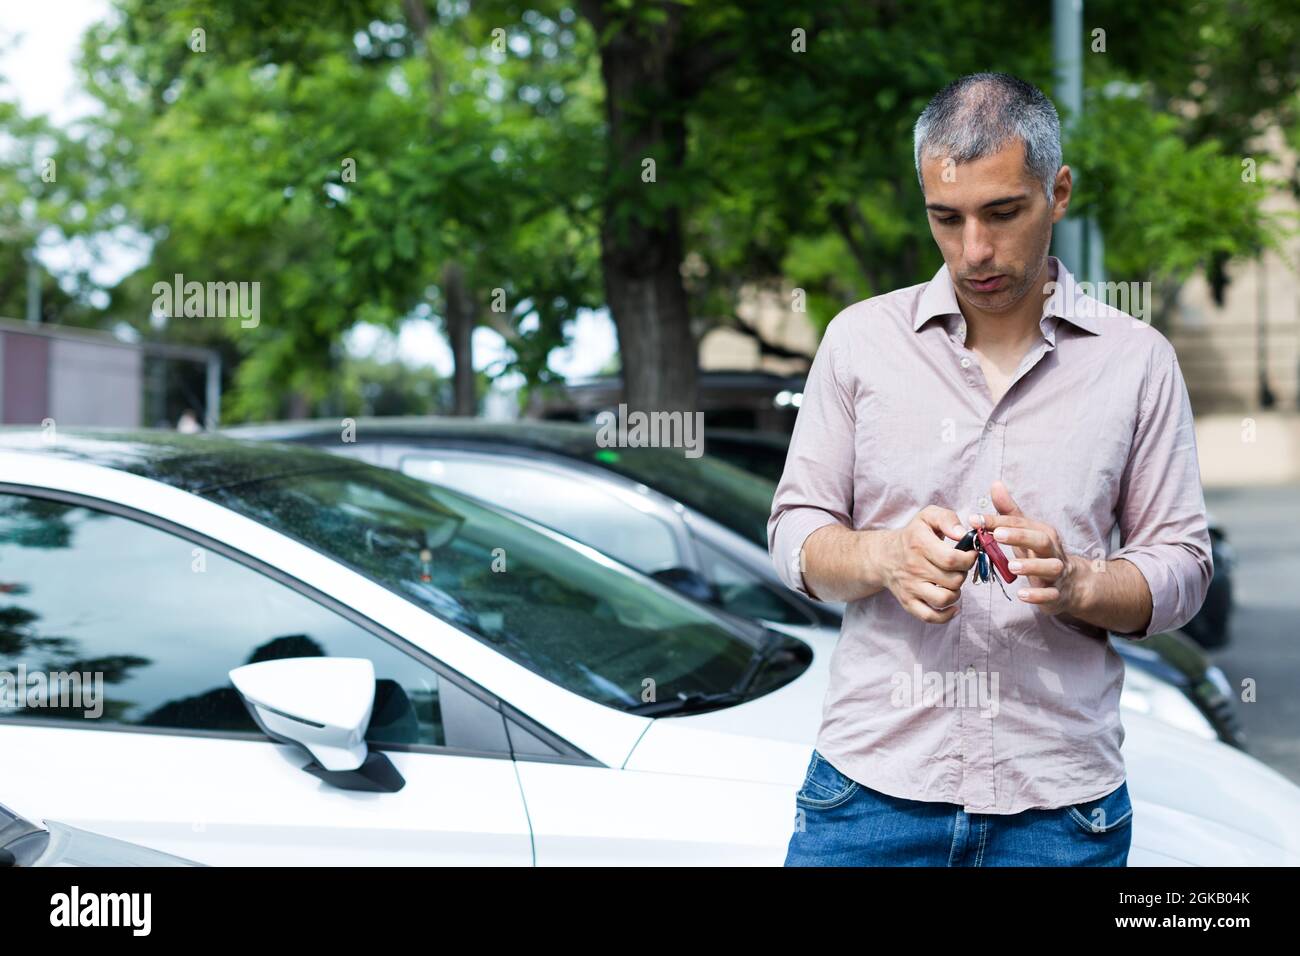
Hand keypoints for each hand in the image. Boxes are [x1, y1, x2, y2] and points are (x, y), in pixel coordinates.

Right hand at [877, 505, 977, 623]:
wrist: (884, 556)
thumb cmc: (913, 536)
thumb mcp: (928, 517)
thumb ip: (947, 519)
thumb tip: (963, 534)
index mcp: (919, 544)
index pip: (952, 559)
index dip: (969, 559)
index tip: (970, 555)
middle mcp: (913, 567)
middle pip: (953, 580)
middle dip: (963, 574)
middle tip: (959, 568)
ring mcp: (910, 587)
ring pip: (944, 599)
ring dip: (956, 592)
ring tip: (953, 582)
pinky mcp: (908, 602)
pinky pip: (929, 616)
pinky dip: (945, 615)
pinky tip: (953, 606)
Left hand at [970, 480, 1084, 615]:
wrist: (1072, 583)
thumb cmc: (1040, 553)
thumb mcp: (1026, 531)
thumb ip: (1010, 511)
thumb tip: (995, 484)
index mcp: (1042, 532)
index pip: (1020, 523)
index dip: (997, 521)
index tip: (974, 520)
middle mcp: (1052, 550)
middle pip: (1041, 540)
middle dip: (1020, 537)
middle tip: (997, 535)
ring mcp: (1056, 573)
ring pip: (1050, 567)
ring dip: (1032, 566)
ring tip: (1012, 566)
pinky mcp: (1057, 593)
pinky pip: (1050, 595)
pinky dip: (1038, 595)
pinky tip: (1022, 594)